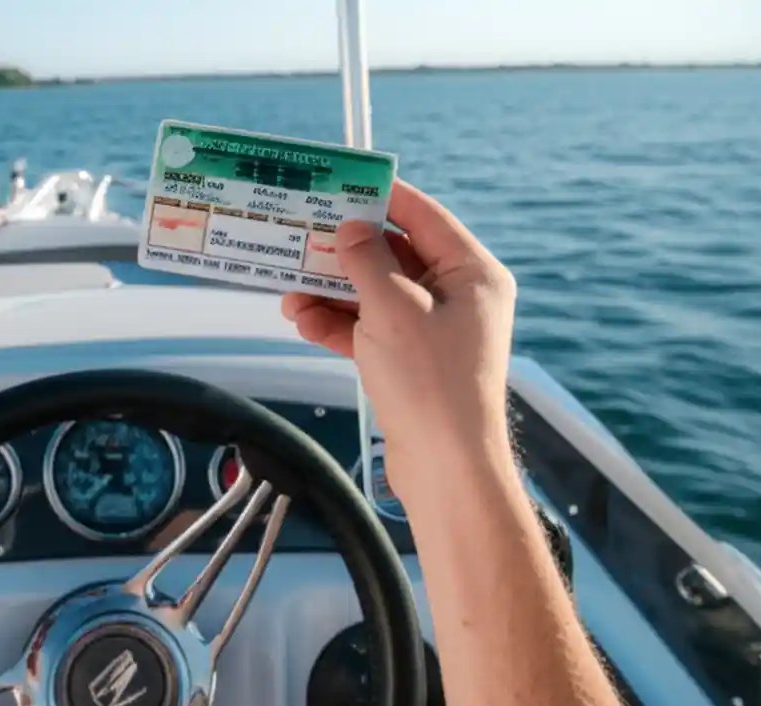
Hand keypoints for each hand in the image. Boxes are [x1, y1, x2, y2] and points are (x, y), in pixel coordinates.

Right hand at [281, 179, 516, 493]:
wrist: (446, 468)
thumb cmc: (431, 383)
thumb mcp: (392, 309)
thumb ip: (367, 260)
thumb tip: (350, 229)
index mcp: (472, 273)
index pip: (423, 215)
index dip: (380, 196)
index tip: (339, 182)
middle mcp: (458, 296)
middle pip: (394, 254)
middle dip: (343, 253)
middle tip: (299, 237)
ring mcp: (434, 331)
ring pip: (375, 294)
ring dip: (331, 293)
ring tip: (288, 294)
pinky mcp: (412, 362)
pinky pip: (370, 329)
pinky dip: (338, 325)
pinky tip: (303, 323)